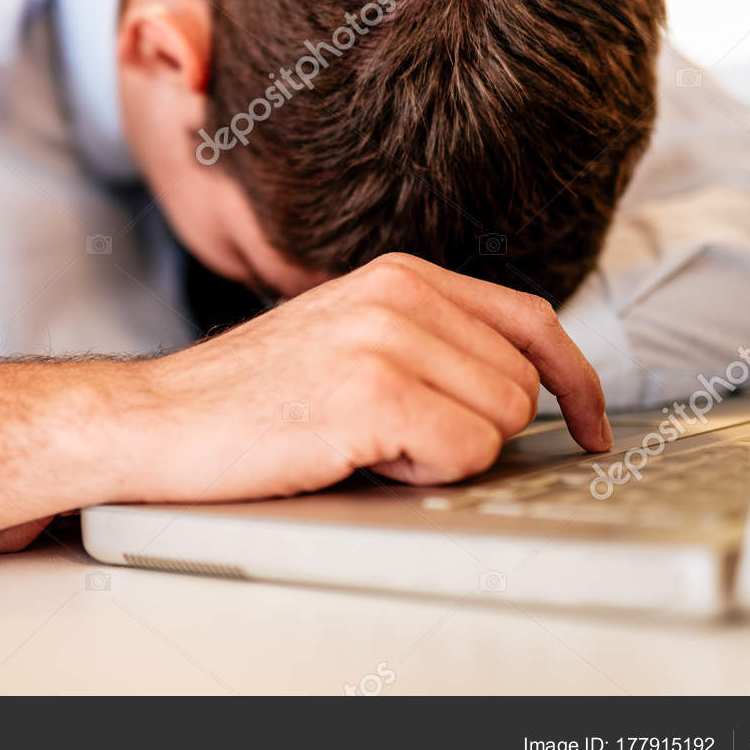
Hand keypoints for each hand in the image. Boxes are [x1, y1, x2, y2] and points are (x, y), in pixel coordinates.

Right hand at [112, 252, 609, 503]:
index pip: (533, 320)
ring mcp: (387, 339)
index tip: (593, 424)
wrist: (156, 419)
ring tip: (367, 442)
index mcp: (401, 274)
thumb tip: (522, 386)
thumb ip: (429, 338)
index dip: (577, 380)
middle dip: (475, 431)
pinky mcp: (372, 393)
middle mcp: (401, 292)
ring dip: (444, 455)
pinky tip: (358, 456)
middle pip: (523, 386)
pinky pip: (464, 454)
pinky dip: (423, 476)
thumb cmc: (249, 397)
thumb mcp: (349, 335)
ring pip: (501, 424)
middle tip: (392, 437)